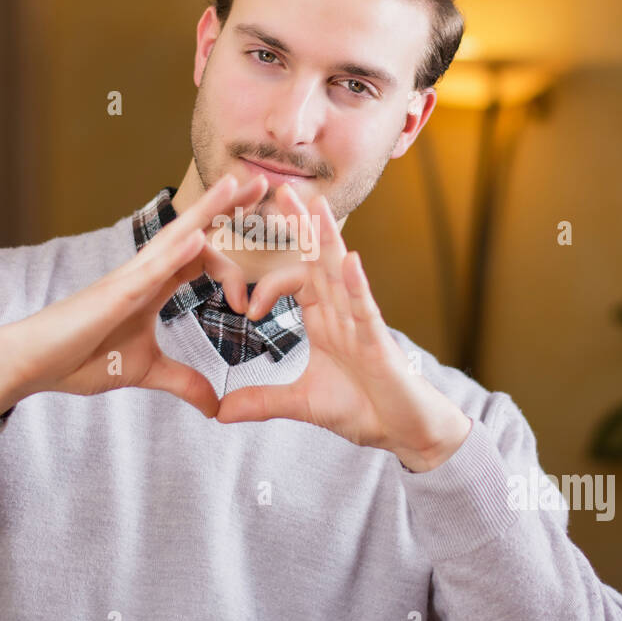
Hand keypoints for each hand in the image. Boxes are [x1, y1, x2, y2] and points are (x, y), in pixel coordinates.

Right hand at [0, 172, 269, 420]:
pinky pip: (149, 268)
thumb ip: (183, 382)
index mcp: (153, 286)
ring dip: (206, 209)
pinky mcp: (113, 294)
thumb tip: (215, 406)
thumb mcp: (146, 372)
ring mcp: (128, 278)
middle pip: (192, 230)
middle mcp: (143, 273)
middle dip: (227, 205)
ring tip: (235, 184)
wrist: (32, 365)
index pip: (199, 257)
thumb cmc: (79, 358)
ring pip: (173, 236)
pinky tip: (199, 236)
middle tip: (262, 178)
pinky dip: (175, 251)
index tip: (248, 303)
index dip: (230, 262)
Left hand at [215, 183, 471, 471]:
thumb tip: (220, 412)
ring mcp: (362, 323)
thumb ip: (262, 401)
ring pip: (342, 271)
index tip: (247, 309)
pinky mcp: (378, 341)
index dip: (268, 286)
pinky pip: (365, 306)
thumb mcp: (301, 404)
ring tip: (317, 204)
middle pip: (320, 259)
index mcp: (326, 319)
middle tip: (281, 188)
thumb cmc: (362, 408)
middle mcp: (343, 312)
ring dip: (328, 238)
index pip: (296, 281)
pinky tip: (349, 260)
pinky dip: (357, 284)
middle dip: (302, 225)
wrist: (401, 432)